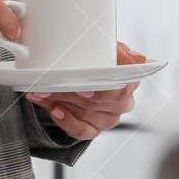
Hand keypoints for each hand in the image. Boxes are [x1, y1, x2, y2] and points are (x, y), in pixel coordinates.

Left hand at [26, 42, 143, 139]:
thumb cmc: (96, 61)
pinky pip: (81, 130)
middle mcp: (123, 100)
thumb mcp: (105, 48)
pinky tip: (54, 109)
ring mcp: (110, 117)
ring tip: (42, 91)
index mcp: (131, 78)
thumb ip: (117, 51)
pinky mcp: (96, 129)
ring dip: (60, 101)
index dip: (104, 89)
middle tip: (50, 84)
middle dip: (71, 91)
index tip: (83, 89)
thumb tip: (136, 57)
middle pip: (99, 101)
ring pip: (86, 113)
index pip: (123, 87)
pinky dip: (65, 120)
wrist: (83, 77)